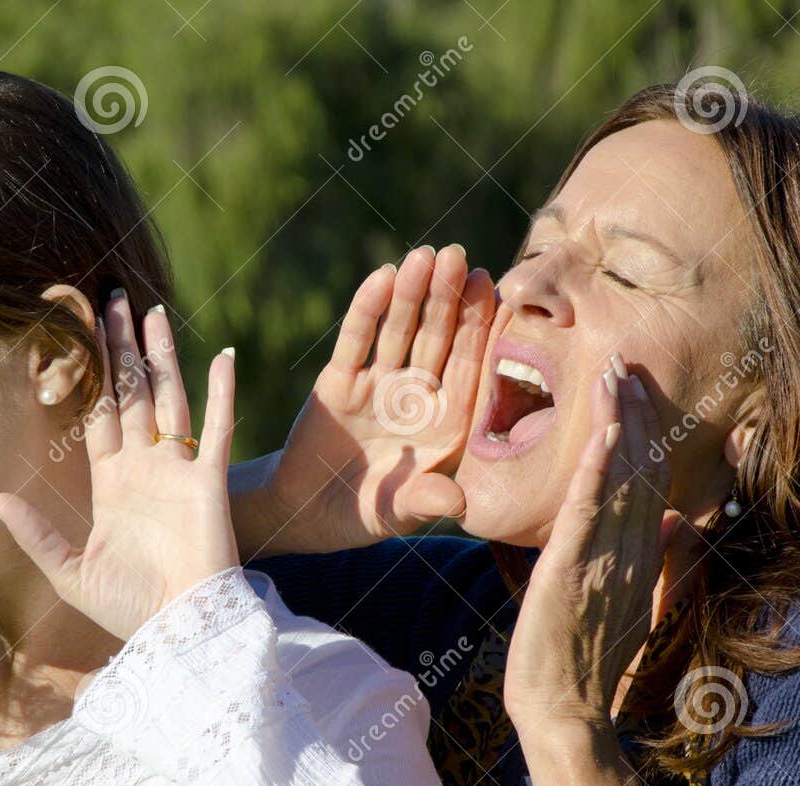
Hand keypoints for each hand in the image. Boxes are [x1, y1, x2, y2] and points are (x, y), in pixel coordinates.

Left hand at [0, 294, 238, 640]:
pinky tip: (226, 357)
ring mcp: (177, 472)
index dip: (89, 376)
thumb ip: (33, 530)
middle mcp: (145, 469)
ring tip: (152, 311)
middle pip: (130, 395)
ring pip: (168, 398)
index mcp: (112, 485)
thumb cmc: (126, 610)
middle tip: (112, 300)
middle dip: (120, 349)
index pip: (98, 416)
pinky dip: (222, 394)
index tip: (80, 334)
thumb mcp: (66, 570)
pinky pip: (216, 429)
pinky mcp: (208, 482)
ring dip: (161, 356)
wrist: (177, 632)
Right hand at [238, 244, 495, 555]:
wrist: (309, 515)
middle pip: (436, 338)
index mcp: (445, 423)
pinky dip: (368, 310)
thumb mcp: (398, 513)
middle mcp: (416, 397)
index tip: (490, 286)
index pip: (467, 367)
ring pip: (398, 331)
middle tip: (459, 255)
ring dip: (411, 293)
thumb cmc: (367, 514)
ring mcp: (378, 385)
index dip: (477, 327)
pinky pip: (356, 342)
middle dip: (448, 298)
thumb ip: (425, 501)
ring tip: (423, 255)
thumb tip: (456, 501)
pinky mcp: (339, 382)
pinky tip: (382, 278)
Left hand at [503, 353, 680, 732]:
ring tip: (613, 372)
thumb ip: (656, 558)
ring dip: (618, 421)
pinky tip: (603, 430)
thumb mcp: (629, 603)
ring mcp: (607, 559)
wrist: (567, 713)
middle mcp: (632, 551)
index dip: (645, 430)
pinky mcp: (574, 571)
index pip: (650, 480)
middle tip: (625, 359)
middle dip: (635, 411)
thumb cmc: (586, 663)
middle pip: (641, 468)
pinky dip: (598, 467)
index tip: (636, 388)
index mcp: (643, 556)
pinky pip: (590, 510)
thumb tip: (678, 520)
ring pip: (619, 478)